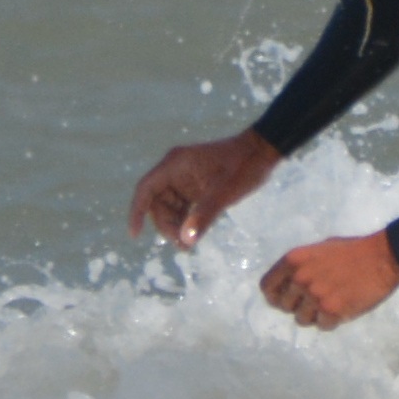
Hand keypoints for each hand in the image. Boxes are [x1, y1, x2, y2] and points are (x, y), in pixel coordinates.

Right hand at [128, 131, 280, 247]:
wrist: (263, 152)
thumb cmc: (243, 167)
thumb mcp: (224, 193)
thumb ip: (204, 216)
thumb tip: (186, 240)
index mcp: (175, 165)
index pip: (146, 189)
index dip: (137, 211)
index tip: (135, 235)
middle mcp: (175, 170)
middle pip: (157, 203)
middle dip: (165, 225)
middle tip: (182, 244)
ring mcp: (184, 179)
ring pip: (169, 208)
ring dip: (175, 226)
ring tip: (188, 245)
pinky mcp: (195, 186)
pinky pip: (182, 207)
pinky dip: (185, 222)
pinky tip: (193, 235)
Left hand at [261, 232, 398, 329]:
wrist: (383, 257)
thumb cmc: (352, 251)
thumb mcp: (318, 250)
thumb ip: (300, 267)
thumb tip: (286, 285)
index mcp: (293, 260)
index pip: (267, 287)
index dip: (276, 296)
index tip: (287, 300)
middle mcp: (300, 278)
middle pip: (284, 306)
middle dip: (298, 306)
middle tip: (317, 300)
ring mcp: (315, 295)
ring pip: (302, 319)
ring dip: (315, 316)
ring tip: (332, 303)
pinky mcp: (332, 311)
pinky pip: (322, 326)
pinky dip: (331, 321)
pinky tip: (343, 308)